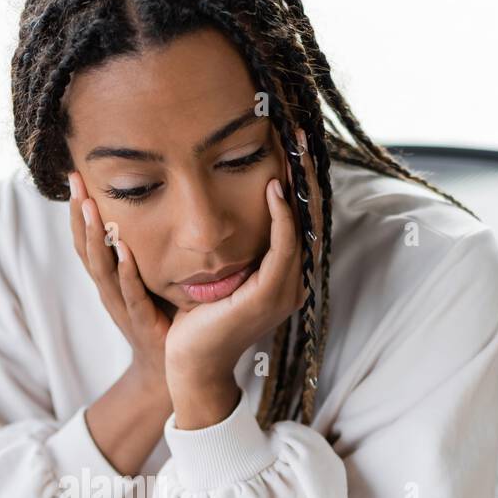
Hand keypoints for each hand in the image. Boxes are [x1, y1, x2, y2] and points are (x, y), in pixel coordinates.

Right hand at [67, 169, 170, 395]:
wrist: (172, 368)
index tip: (75, 173)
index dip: (79, 208)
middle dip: (79, 212)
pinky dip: (125, 272)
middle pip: (85, 247)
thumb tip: (155, 206)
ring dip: (94, 236)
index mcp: (108, 278)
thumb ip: (146, 248)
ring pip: (100, 268)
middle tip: (74, 178)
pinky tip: (124, 251)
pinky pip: (130, 294)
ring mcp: (121, 306)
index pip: (87, 237)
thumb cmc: (163, 319)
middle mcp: (108, 290)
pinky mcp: (140, 322)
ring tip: (91, 205)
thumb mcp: (150, 277)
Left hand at [165, 128, 322, 402]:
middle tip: (302, 134)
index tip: (291, 145)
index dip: (299, 184)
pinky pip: (282, 248)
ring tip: (295, 150)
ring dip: (300, 186)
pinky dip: (281, 218)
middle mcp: (291, 283)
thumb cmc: (196, 321)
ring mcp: (284, 291)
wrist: (188, 364)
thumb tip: (223, 213)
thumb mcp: (216, 277)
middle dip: (307, 176)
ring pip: (302, 228)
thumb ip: (230, 250)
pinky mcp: (268, 297)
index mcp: (281, 278)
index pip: (298, 221)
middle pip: (309, 218)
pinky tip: (274, 190)